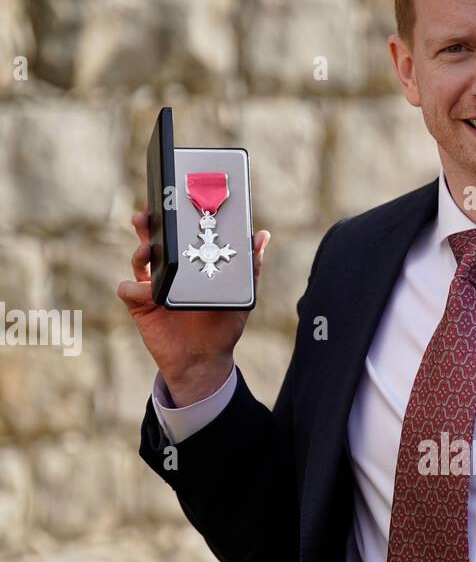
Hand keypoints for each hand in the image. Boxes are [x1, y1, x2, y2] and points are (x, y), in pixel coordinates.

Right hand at [117, 211, 270, 405]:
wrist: (205, 361)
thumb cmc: (222, 327)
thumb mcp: (240, 294)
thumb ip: (250, 266)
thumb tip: (262, 235)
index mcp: (189, 264)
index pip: (178, 234)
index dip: (172, 217)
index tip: (172, 200)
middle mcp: (168, 271)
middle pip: (152, 239)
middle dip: (147, 223)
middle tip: (148, 214)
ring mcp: (151, 287)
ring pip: (137, 259)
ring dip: (139, 251)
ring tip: (147, 250)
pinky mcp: (140, 305)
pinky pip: (128, 290)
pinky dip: (134, 287)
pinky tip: (145, 290)